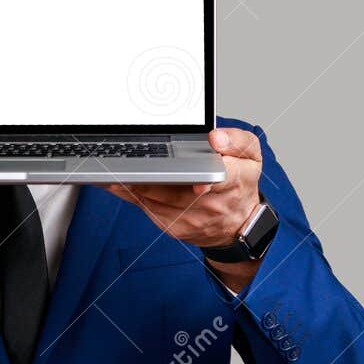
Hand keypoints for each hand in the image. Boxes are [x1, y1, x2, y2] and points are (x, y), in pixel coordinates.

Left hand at [105, 127, 263, 292]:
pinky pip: (146, 208)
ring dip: (130, 183)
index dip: (203, 178)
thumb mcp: (252, 156)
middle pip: (174, 190)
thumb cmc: (241, 185)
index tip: (191, 178)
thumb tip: (215, 137)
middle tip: (125, 161)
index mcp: (233, 182)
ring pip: (154, 199)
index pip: (220, 178)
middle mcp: (209, 204)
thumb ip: (236, 141)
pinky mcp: (173, 226)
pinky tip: (116, 181)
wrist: (237, 225)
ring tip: (112, 167)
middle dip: (148, 176)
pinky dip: (130, 193)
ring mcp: (189, 219)